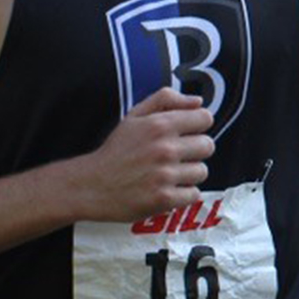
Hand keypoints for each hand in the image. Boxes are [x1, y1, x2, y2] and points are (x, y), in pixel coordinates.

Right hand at [76, 88, 215, 222]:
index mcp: (159, 125)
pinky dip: (182, 193)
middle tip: (175, 155)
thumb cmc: (114, 152)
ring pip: (202, 171)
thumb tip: (196, 101)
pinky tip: (165, 188)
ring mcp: (165, 175)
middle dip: (194, 150)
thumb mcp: (133, 117)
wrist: (91, 185)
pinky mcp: (165, 198)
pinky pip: (194, 194)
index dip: (197, 126)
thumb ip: (165, 100)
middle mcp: (165, 148)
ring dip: (188, 173)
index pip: (205, 118)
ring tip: (167, 173)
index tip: (186, 133)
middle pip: (207, 145)